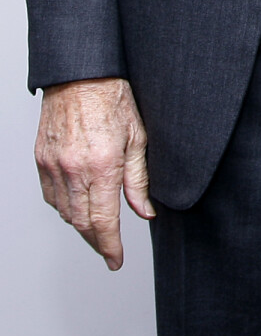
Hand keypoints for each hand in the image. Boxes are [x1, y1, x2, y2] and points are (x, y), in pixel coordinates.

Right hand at [35, 78, 154, 270]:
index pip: (103, 221)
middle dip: (96, 242)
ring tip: (97, 230)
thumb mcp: (137, 138)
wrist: (80, 73)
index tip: (115, 261)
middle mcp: (73, 169)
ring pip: (64, 212)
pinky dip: (64, 207)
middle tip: (109, 251)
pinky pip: (51, 195)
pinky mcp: (41, 159)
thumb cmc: (113, 98)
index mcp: (101, 166)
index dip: (110, 247)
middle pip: (81, 223)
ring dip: (81, 226)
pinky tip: (77, 205)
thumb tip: (144, 212)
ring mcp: (54, 165)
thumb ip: (138, 180)